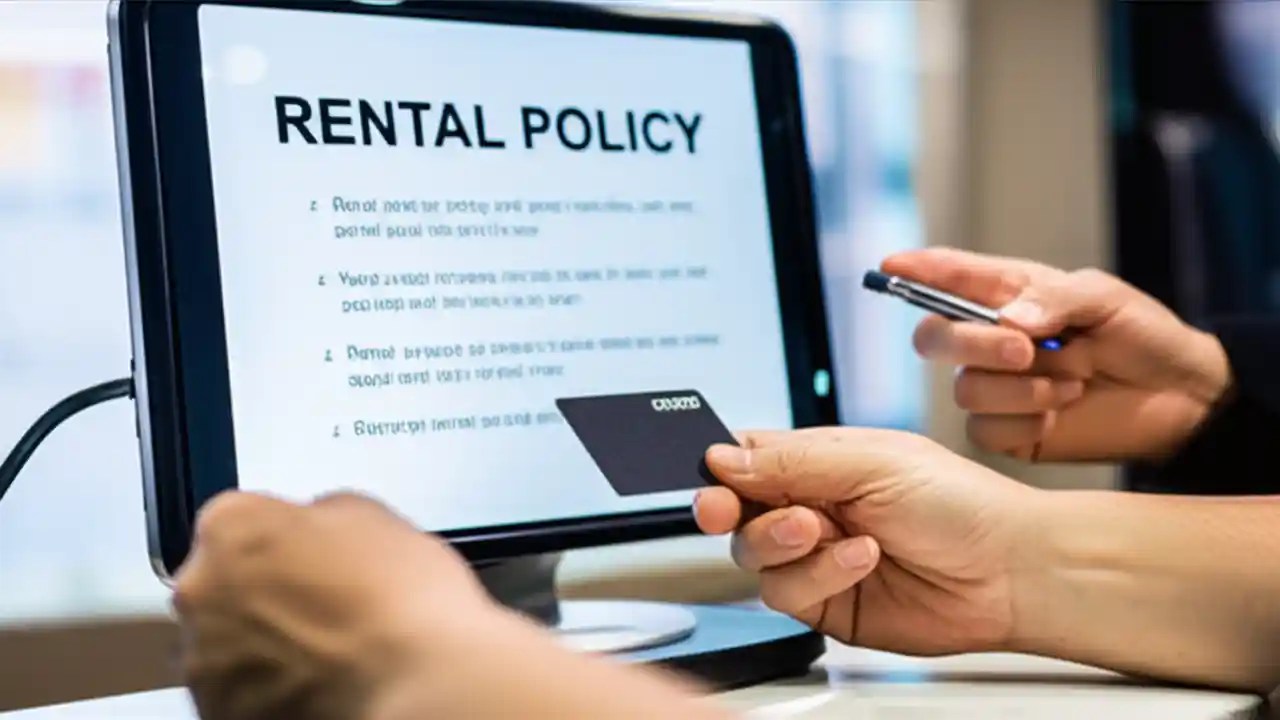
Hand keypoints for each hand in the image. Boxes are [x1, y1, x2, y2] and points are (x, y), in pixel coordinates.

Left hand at [173, 491, 497, 719]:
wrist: (420, 682)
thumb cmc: (401, 607)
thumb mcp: (372, 516)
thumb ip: (322, 515)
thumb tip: (319, 527)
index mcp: (231, 527)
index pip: (239, 520)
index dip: (282, 538)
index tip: (307, 553)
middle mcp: (202, 592)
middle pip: (224, 581)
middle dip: (265, 590)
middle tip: (323, 600)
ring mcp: (206, 660)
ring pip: (228, 640)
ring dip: (266, 641)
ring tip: (330, 647)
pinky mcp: (220, 712)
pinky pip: (240, 690)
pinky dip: (270, 685)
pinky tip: (321, 678)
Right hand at [695, 428, 1039, 654]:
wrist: (1010, 571)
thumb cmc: (960, 502)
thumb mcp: (871, 461)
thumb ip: (791, 461)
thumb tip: (723, 458)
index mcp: (818, 461)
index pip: (747, 458)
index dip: (719, 467)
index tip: (707, 474)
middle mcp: (812, 507)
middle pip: (736, 510)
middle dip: (725, 508)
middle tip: (720, 509)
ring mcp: (817, 557)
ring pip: (753, 555)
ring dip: (780, 542)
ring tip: (822, 531)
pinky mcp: (826, 603)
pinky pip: (786, 593)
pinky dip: (816, 575)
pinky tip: (859, 559)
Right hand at [883, 248, 1230, 460]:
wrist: (1183, 397)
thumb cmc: (1144, 336)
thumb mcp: (1105, 298)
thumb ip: (1053, 300)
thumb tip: (1007, 320)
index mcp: (1010, 296)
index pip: (950, 278)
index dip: (916, 271)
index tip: (890, 266)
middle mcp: (992, 340)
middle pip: (934, 336)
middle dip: (969, 341)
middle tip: (1023, 348)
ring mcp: (997, 388)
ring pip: (964, 388)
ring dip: (1019, 386)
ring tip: (1072, 382)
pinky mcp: (1009, 430)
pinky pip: (983, 428)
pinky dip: (1023, 417)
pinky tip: (1059, 409)